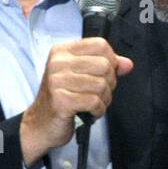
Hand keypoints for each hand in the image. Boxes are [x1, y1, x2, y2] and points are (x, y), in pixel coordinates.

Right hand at [20, 37, 133, 165]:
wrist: (40, 124)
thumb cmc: (62, 98)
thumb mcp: (81, 76)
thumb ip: (106, 66)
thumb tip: (127, 64)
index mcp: (63, 51)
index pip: (100, 45)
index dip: (111, 60)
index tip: (105, 73)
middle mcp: (58, 63)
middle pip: (104, 65)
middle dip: (109, 83)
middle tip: (99, 93)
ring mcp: (58, 81)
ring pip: (102, 85)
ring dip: (104, 99)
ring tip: (94, 104)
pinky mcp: (61, 100)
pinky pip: (95, 102)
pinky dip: (98, 110)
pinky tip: (90, 112)